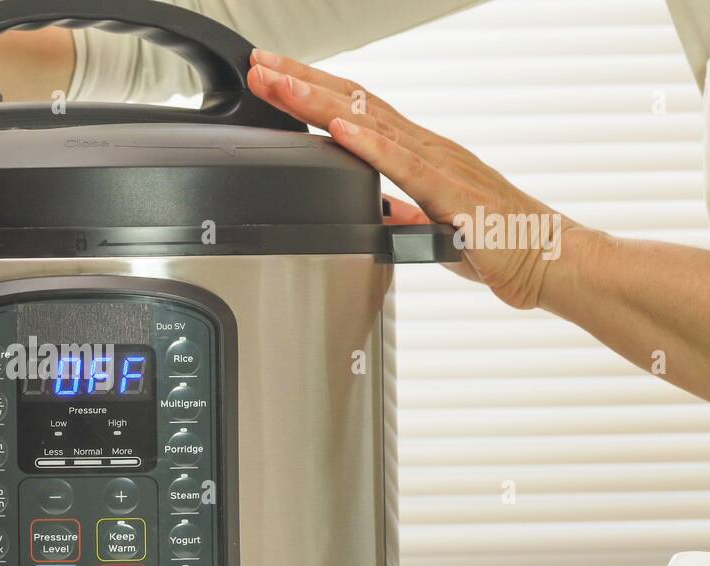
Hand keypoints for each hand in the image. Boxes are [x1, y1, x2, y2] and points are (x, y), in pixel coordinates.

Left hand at [247, 50, 590, 310]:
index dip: (313, 93)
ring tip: (281, 83)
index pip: (357, 112)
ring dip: (320, 101)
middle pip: (355, 103)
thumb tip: (376, 210)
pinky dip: (367, 143)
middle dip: (302, 82)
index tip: (274, 79)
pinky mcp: (449, 193)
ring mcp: (439, 164)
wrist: (548, 260)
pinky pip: (402, 164)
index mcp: (420, 155)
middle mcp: (427, 148)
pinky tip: (339, 127)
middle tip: (259, 64)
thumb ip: (403, 214)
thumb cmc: (497, 243)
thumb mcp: (432, 229)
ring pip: (371, 121)